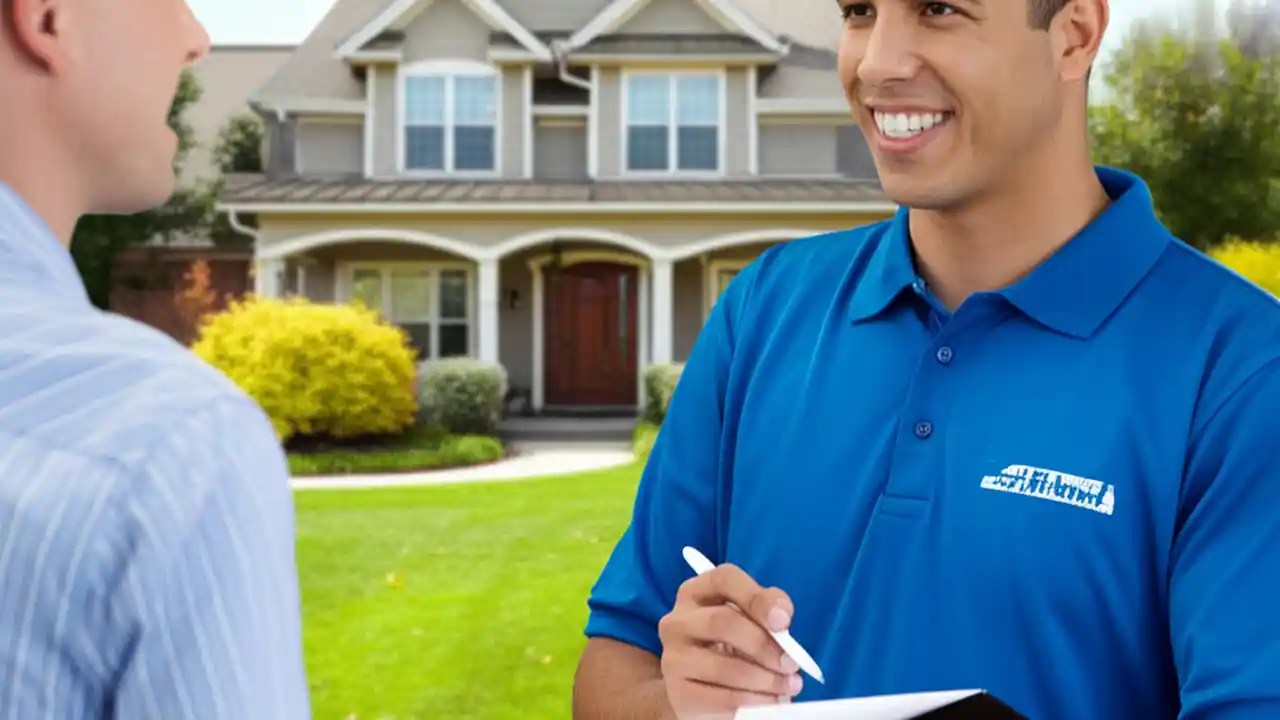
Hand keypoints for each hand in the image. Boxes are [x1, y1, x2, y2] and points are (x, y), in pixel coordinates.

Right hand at [658, 563, 802, 719]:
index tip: (784, 622)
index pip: (724, 579)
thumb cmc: (732, 645)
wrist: (702, 687)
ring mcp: (673, 657)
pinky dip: (751, 701)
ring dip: (763, 679)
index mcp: (697, 591)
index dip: (757, 598)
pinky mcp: (677, 692)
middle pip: (722, 622)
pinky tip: (770, 701)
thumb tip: (781, 616)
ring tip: (787, 686)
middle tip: (791, 664)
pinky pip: (718, 698)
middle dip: (763, 645)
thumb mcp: (750, 619)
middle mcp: (677, 620)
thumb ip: (769, 608)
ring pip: (721, 665)